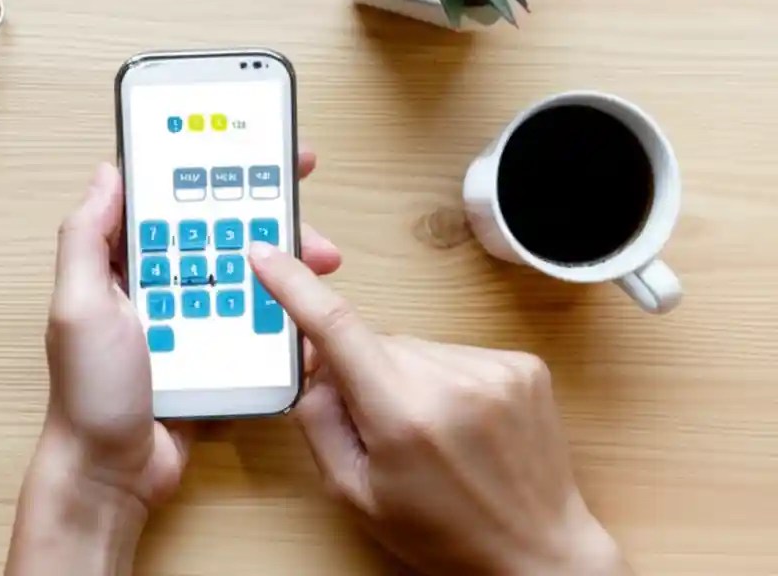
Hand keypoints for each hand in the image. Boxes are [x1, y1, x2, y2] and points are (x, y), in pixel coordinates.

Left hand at [6, 151, 341, 575]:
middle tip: (303, 199)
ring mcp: (188, 317)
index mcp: (120, 262)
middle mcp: (155, 282)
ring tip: (319, 256)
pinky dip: (281, 308)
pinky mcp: (214, 351)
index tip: (251, 144)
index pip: (167, 196)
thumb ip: (87, 237)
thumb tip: (110, 170)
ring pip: (243, 271)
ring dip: (282, 258)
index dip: (206, 165)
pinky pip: (252, 318)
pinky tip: (306, 304)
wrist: (113, 474)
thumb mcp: (78, 306)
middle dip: (262, 210)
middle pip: (216, 228)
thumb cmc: (89, 394)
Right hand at [249, 243, 630, 575]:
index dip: (295, 286)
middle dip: (363, 373)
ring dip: (407, 376)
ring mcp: (494, 368)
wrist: (536, 551)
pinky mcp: (522, 364)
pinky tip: (462, 424)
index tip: (267, 257)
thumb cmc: (443, 534)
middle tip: (379, 427)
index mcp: (402, 416)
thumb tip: (310, 361)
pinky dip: (445, 379)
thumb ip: (318, 420)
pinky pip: (454, 352)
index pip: (336, 328)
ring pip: (415, 347)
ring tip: (432, 434)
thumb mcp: (353, 492)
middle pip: (375, 342)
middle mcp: (451, 381)